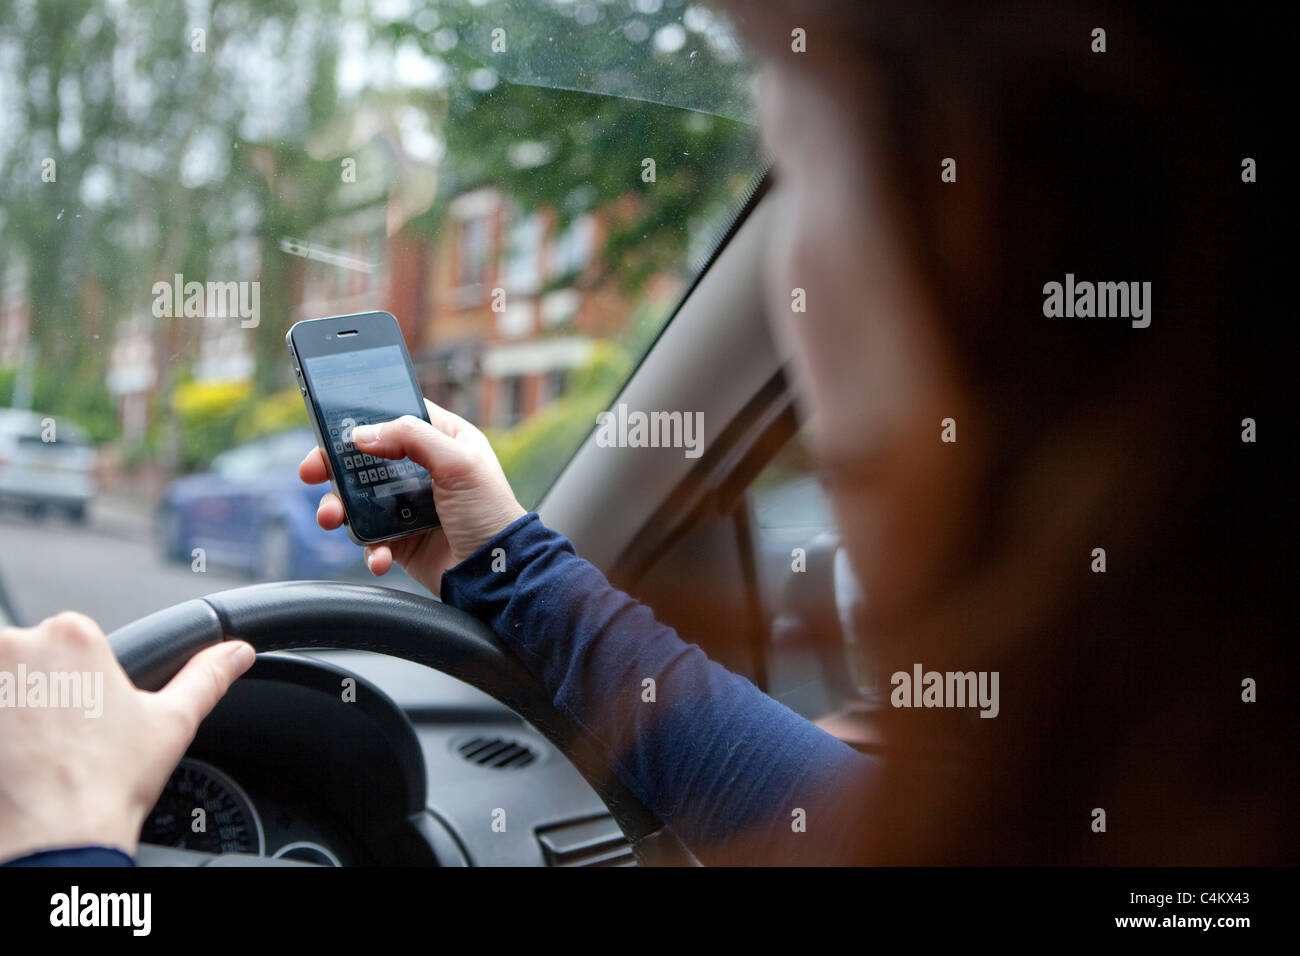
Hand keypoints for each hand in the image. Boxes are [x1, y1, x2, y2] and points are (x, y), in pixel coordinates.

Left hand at [0, 612, 253, 861]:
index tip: (81, 720)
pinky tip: (12, 763)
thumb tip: (237, 653)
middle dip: (39, 694)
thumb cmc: (107, 784)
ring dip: (11, 711)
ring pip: (0, 685)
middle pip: (25, 660)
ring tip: (28, 756)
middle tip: (57, 742)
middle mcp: (16, 646)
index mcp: (74, 636)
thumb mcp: (172, 723)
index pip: (70, 642)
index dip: (80, 684)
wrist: (52, 840)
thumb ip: (206, 677)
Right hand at [299, 398, 526, 595]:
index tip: (330, 426)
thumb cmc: (491, 513)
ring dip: (339, 508)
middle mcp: (424, 470)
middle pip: (365, 458)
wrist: (496, 574)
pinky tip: (379, 556)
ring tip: (333, 518)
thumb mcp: (459, 462)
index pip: (395, 416)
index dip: (362, 417)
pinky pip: (369, 538)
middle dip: (333, 466)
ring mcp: (409, 506)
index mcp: (444, 440)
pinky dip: (367, 548)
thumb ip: (412, 437)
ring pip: (358, 499)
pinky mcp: (401, 540)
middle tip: (311, 472)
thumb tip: (363, 434)